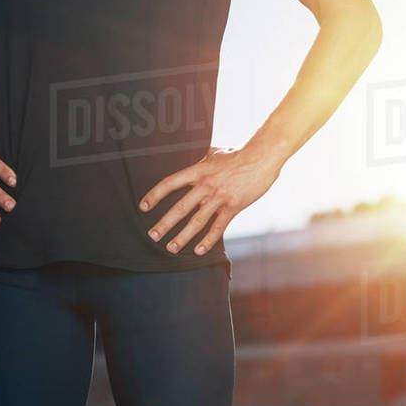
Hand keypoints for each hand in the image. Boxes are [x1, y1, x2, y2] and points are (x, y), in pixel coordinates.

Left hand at [139, 145, 280, 255]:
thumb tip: (193, 166)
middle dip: (164, 224)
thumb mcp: (215, 154)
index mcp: (198, 170)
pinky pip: (217, 228)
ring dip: (182, 237)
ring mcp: (219, 197)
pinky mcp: (233, 207)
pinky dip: (207, 241)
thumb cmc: (238, 154)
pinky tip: (198, 251)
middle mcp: (206, 185)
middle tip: (153, 236)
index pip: (170, 183)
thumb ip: (201, 164)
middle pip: (180, 207)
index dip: (155, 195)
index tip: (143, 207)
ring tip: (171, 248)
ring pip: (196, 221)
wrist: (261, 157)